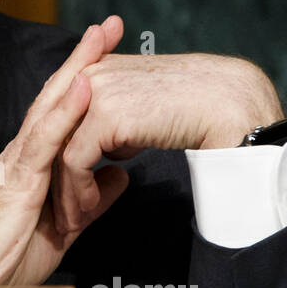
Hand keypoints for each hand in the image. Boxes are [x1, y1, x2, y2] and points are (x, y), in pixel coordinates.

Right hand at [0, 16, 130, 286]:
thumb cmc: (5, 259)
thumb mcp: (64, 226)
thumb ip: (92, 198)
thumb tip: (122, 176)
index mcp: (32, 163)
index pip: (62, 111)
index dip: (86, 76)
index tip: (110, 48)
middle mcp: (22, 154)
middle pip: (56, 96)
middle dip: (85, 58)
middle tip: (111, 25)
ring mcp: (17, 164)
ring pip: (49, 108)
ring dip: (77, 70)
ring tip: (101, 39)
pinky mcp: (15, 182)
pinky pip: (43, 141)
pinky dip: (65, 111)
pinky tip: (84, 87)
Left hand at [52, 17, 284, 233]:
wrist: (230, 104)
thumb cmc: (199, 109)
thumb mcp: (149, 110)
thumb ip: (124, 123)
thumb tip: (113, 150)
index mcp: (102, 68)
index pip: (64, 113)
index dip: (62, 151)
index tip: (67, 184)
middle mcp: (92, 76)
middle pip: (56, 133)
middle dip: (56, 175)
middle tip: (60, 209)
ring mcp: (95, 95)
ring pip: (61, 151)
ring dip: (65, 191)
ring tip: (73, 218)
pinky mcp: (105, 119)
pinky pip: (75, 163)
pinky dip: (78, 191)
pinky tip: (88, 210)